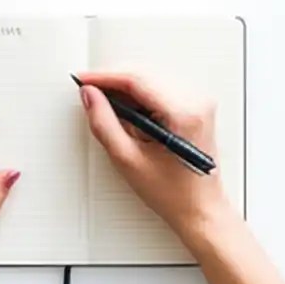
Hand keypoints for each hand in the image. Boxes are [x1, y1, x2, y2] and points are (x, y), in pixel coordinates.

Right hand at [78, 72, 234, 247]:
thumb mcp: (128, 160)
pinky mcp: (196, 105)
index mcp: (184, 113)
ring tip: (106, 105)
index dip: (105, 77)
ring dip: (126, 87)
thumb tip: (91, 96)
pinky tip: (127, 110)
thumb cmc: (174, 194)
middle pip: (145, 74)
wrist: (201, 209)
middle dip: (114, 81)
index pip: (137, 79)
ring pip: (152, 77)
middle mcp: (196, 101)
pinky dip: (140, 94)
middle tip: (89, 93)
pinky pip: (162, 87)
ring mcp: (199, 101)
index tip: (84, 80)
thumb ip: (104, 124)